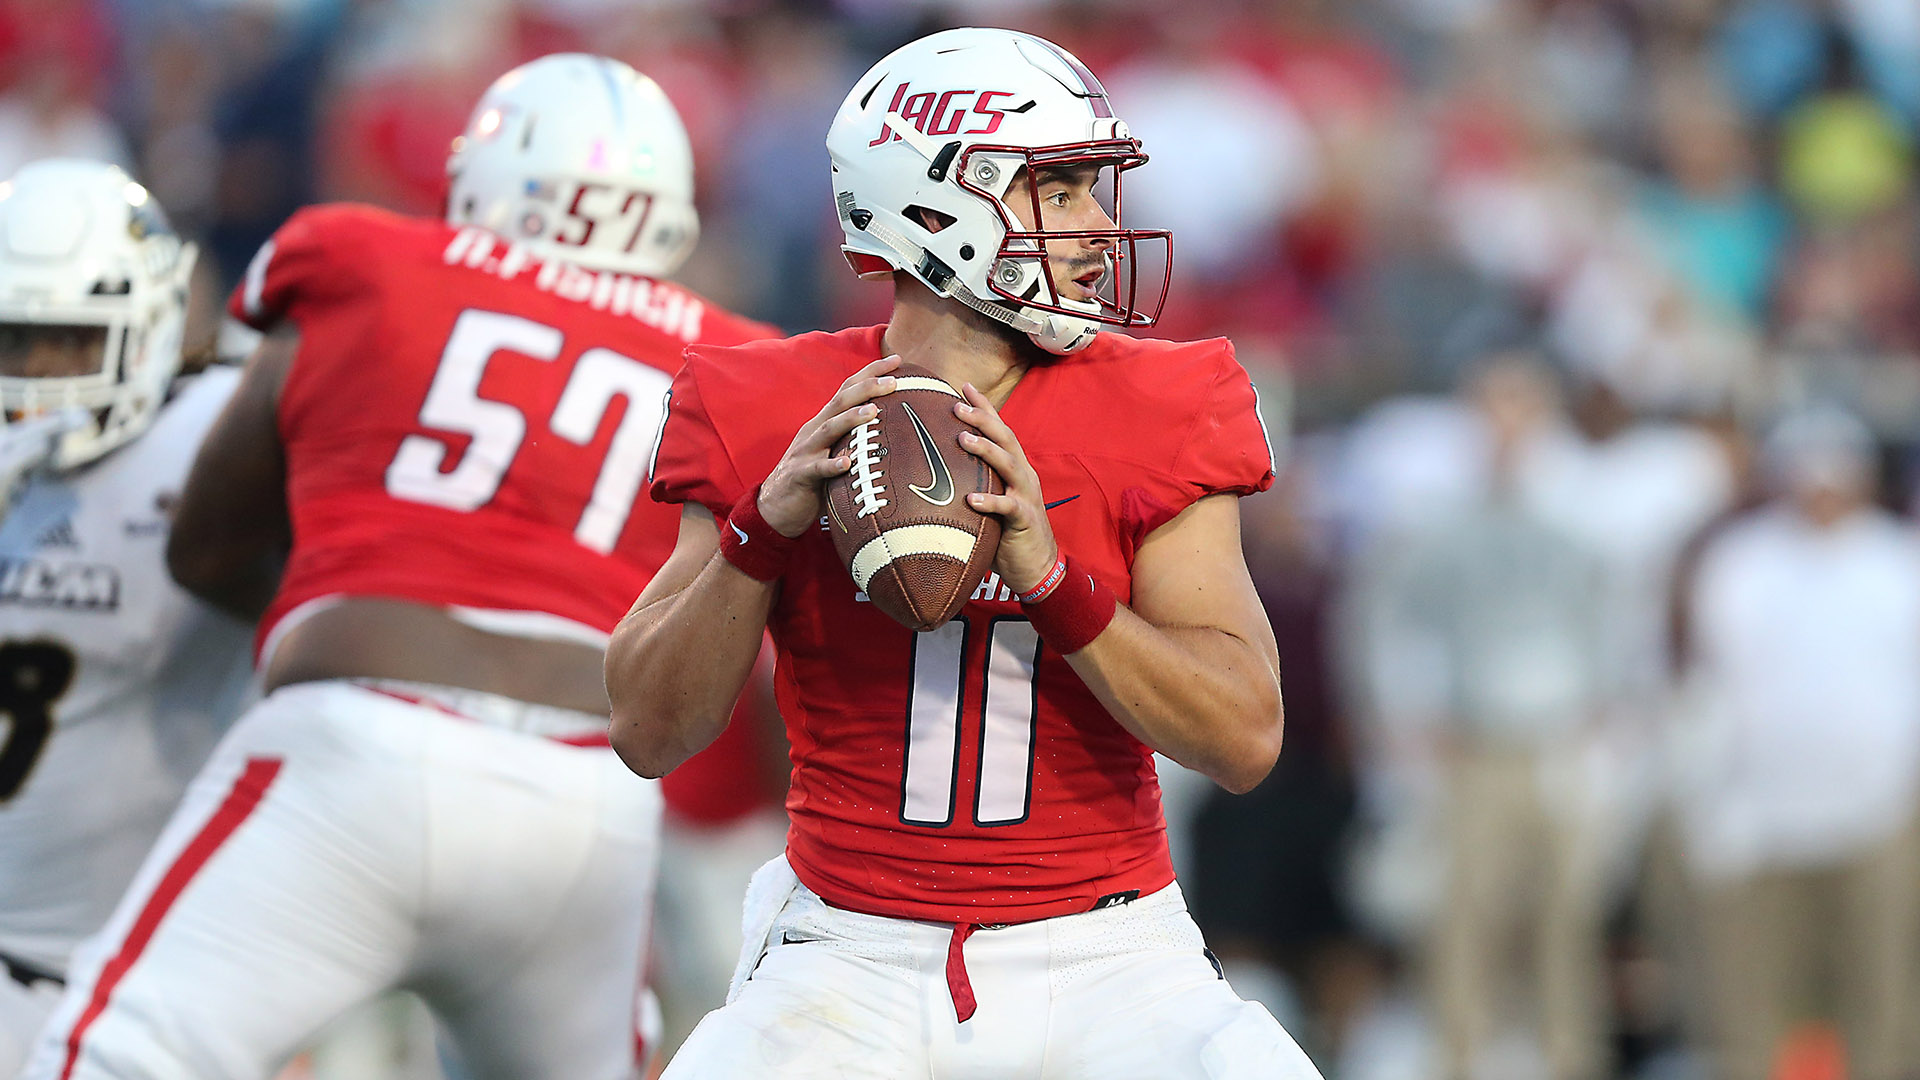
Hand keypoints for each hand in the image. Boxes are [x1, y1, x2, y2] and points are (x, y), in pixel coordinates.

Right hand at [757, 356, 900, 537]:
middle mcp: (815, 430)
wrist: (776, 506)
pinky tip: (846, 464)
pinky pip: (817, 469)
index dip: (871, 372)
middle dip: (867, 388)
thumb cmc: (815, 478)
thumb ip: (858, 439)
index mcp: (825, 421)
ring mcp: (805, 451)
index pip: (849, 389)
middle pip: (841, 401)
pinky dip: (831, 465)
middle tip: (894, 381)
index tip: (897, 360)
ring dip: (851, 419)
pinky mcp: (800, 475)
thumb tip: (898, 430)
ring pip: (829, 429)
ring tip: (873, 412)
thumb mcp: (836, 451)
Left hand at [955, 384, 1058, 593]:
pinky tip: (972, 499)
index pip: (1000, 430)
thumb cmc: (1006, 531)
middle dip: (982, 419)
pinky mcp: (1025, 519)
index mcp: (1015, 467)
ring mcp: (1026, 495)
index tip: (964, 387)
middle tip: (956, 406)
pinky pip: (1008, 507)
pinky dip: (990, 501)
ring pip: (1008, 465)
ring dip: (985, 450)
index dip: (984, 407)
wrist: (1036, 566)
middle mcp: (1023, 475)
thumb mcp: (992, 499)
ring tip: (963, 439)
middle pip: (1005, 439)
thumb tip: (936, 467)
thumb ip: (974, 480)